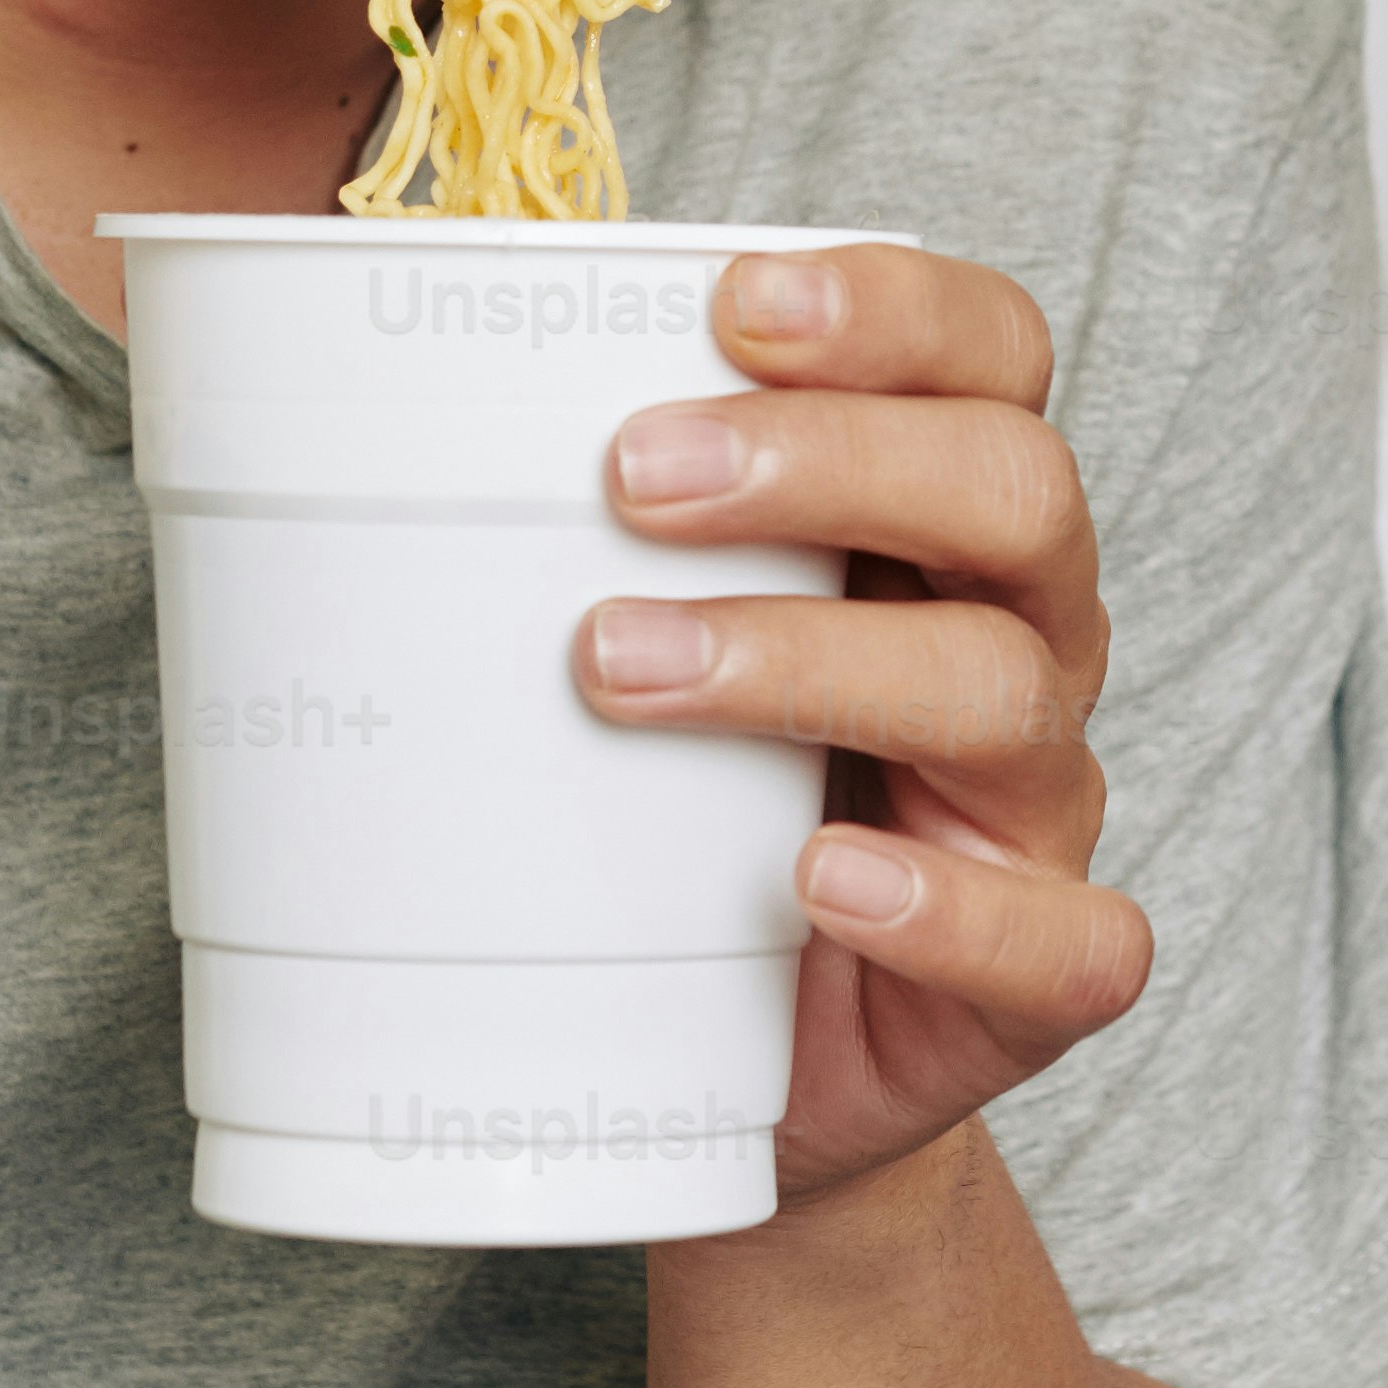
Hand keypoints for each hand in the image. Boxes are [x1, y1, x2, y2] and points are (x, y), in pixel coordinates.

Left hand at [575, 240, 1146, 1198]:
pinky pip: (1068, 941)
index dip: (894, 309)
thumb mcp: (628, 634)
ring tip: (623, 670)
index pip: (989, 359)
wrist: (715, 1082)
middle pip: (1015, 493)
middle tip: (637, 477)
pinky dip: (946, 908)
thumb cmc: (663, 821)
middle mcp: (1020, 639)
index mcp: (940, 524)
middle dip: (831, 460)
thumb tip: (318, 388)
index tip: (731, 305)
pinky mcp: (1032, 979)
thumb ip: (560, 525)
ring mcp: (1033, 809)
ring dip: (808, 659)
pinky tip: (818, 878)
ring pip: (1003, 692)